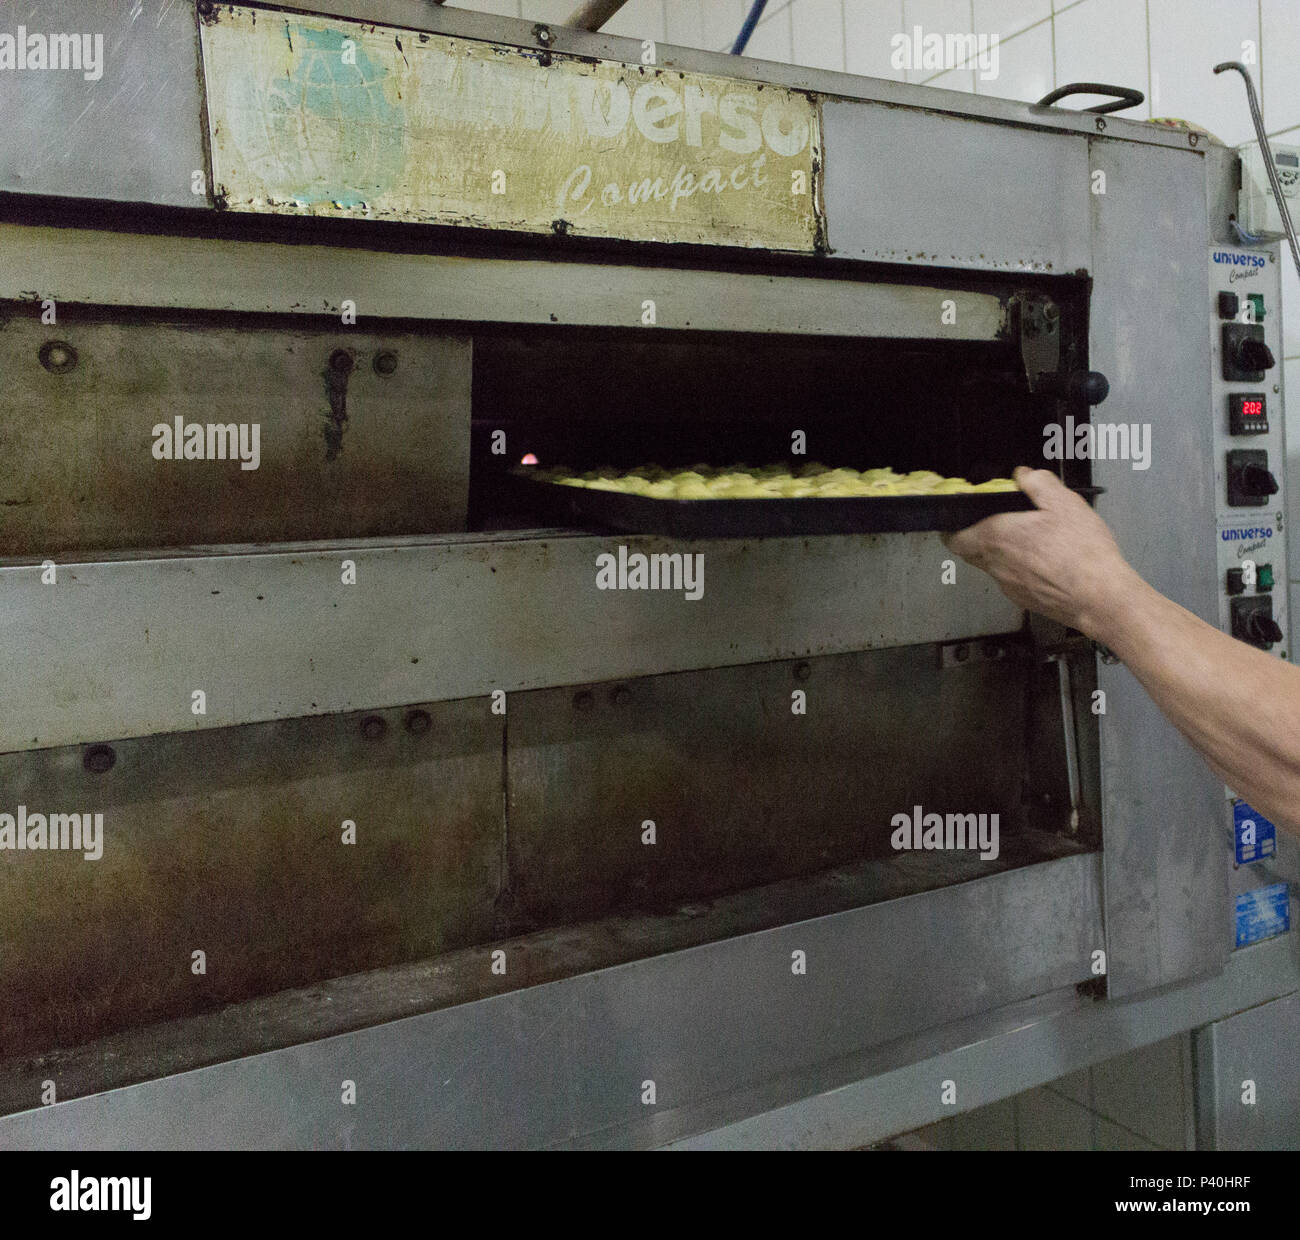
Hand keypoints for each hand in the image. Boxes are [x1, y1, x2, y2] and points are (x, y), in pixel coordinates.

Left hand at [943, 467, 1139, 638]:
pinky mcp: (1024, 600)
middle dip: (975, 537)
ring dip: (1000, 553)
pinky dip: (1019, 569)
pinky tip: (1044, 561)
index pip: (953, 537)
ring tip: (1026, 539)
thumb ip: (1038, 483)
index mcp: (996, 537)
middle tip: (994, 523)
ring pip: (991, 566)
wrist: (1100, 598)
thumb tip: (1023, 475)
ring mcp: (1008, 586)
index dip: (952, 527)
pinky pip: (1012, 580)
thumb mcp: (1063, 503)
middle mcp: (995, 564)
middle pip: (970, 552)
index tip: (959, 518)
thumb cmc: (1081, 552)